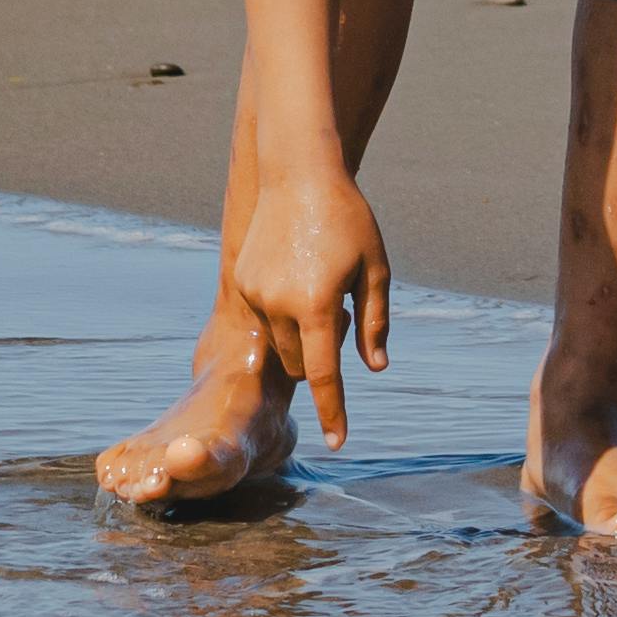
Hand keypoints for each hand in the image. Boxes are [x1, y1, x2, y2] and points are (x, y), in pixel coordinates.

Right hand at [230, 160, 392, 447]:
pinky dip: (282, 314)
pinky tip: (296, 273)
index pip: (326, 375)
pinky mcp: (241, 282)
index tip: (338, 443)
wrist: (298, 174)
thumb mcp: (374, 268)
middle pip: (303, 363)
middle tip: (340, 311)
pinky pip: (265, 318)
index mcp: (317, 304)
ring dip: (301, 336)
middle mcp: (279, 305)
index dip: (334, 412)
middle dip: (321, 357)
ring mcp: (255, 294)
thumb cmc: (347, 219)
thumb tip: (375, 368)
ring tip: (319, 289)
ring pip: (281, 344)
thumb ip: (375, 322)